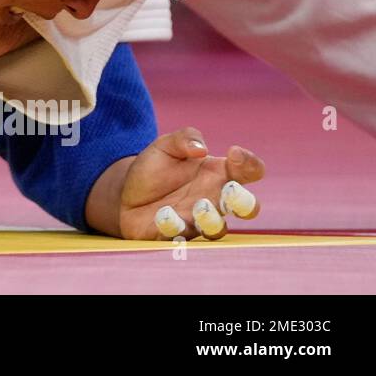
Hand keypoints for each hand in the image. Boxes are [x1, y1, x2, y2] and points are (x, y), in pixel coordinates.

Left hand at [118, 127, 263, 239]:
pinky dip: (174, 227)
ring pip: (217, 228)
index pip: (250, 170)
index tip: (233, 152)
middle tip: (230, 191)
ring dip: (211, 219)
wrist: (126, 193)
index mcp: (219, 174)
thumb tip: (201, 149)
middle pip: (246, 206)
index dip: (250, 163)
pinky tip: (164, 215)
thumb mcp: (166, 145)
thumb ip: (184, 138)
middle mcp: (214, 199)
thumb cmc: (155, 168)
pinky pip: (180, 236)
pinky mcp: (176, 234)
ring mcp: (198, 220)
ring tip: (199, 205)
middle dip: (244, 202)